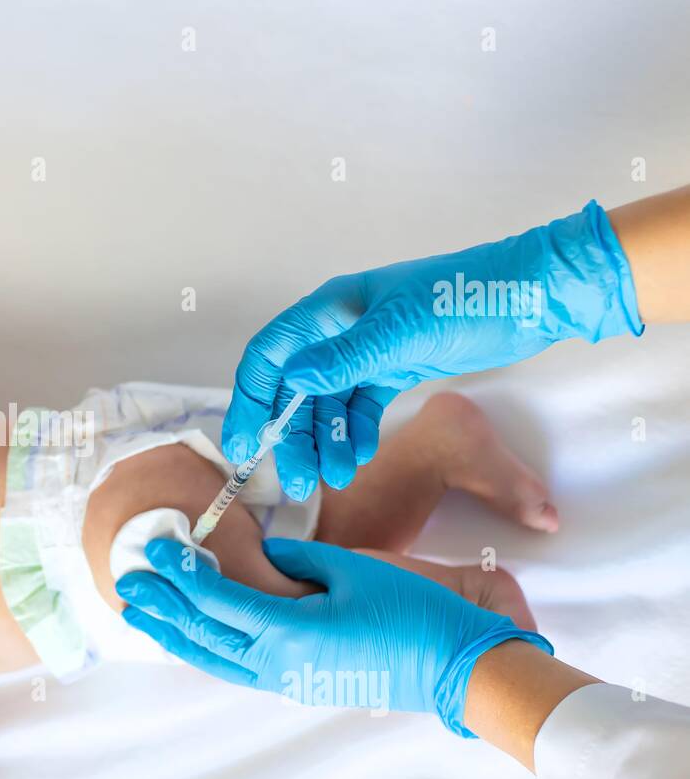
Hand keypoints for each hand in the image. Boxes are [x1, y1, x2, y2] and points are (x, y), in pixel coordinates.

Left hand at [116, 537, 552, 736]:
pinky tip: (193, 638)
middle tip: (125, 581)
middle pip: (204, 634)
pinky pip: (240, 669)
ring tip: (140, 615)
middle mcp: (279, 664)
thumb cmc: (413, 611)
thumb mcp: (352, 569)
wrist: (459, 667)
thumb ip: (297, 559)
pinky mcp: (302, 686)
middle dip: (162, 606)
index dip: (181, 572)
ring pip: (216, 658)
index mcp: (289, 632)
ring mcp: (289, 680)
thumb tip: (262, 555)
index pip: (217, 600)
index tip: (154, 546)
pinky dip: (209, 650)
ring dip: (175, 635)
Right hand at [223, 201, 641, 498]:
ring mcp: (365, 353)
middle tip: (298, 482)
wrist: (533, 297)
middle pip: (295, 391)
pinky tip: (362, 455)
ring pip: (327, 406)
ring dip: (327, 442)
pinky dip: (356, 433)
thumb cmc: (468, 298)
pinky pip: (359, 409)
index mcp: (328, 311)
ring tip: (338, 476)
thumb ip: (345, 357)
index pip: (270, 358)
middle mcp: (338, 332)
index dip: (252, 403)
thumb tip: (294, 380)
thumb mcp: (401, 331)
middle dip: (293, 437)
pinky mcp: (392, 370)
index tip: (245, 448)